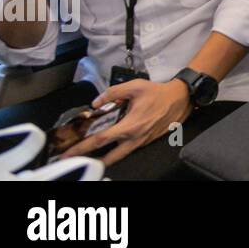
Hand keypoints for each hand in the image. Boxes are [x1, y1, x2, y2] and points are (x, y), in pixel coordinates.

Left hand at [64, 79, 190, 166]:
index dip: (82, 148)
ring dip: (105, 158)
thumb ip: (112, 93)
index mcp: (129, 126)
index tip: (68, 153)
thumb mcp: (134, 86)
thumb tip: (96, 102)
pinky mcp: (147, 141)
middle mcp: (135, 138)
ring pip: (120, 156)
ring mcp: (142, 142)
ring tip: (92, 156)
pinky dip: (118, 149)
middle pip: (109, 158)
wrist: (180, 98)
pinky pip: (129, 149)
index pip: (100, 140)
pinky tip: (112, 144)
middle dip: (92, 161)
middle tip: (77, 161)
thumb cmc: (157, 92)